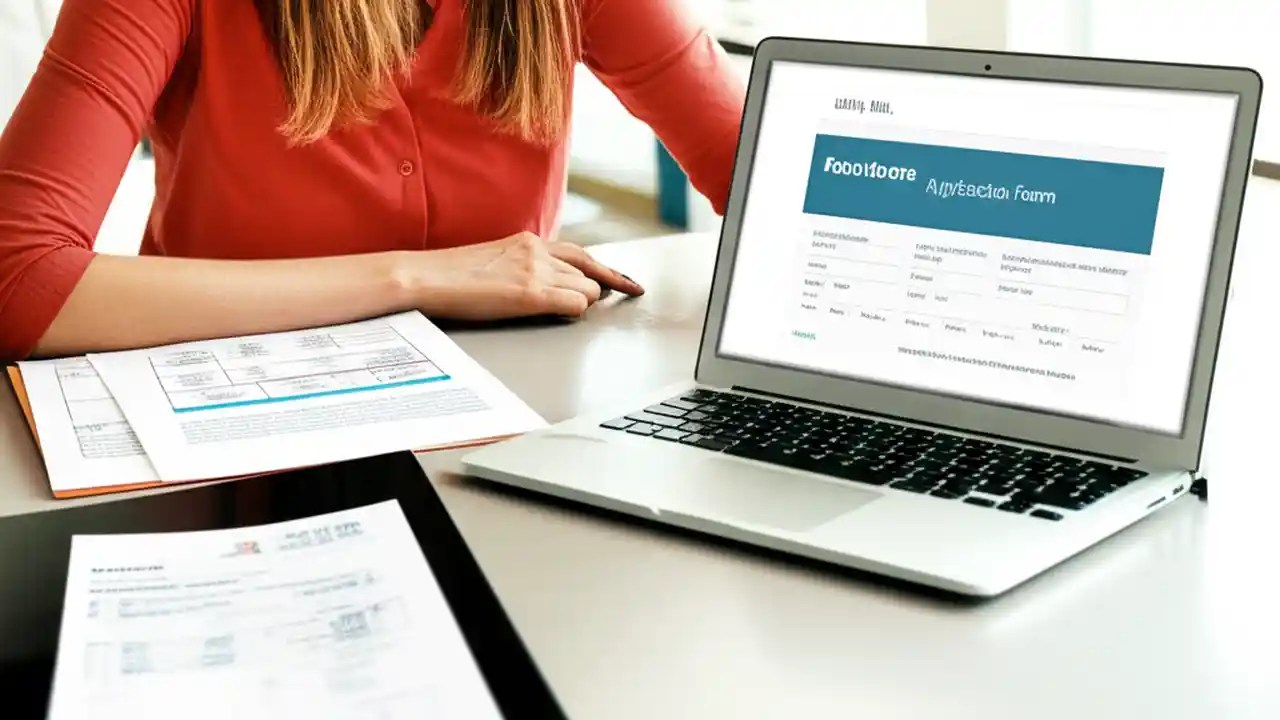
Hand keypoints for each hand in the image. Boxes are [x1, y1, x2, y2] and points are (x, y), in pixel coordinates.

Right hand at [411, 232, 644, 319]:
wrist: (424, 277)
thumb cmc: (450, 276)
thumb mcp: (494, 260)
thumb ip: (521, 265)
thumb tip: (542, 282)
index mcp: (529, 241)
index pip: (581, 255)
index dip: (607, 272)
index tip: (628, 284)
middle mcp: (538, 251)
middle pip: (589, 275)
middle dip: (592, 293)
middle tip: (602, 306)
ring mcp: (536, 271)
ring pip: (587, 290)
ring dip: (578, 304)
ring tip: (550, 312)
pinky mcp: (531, 294)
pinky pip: (575, 304)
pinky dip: (572, 312)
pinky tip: (555, 314)